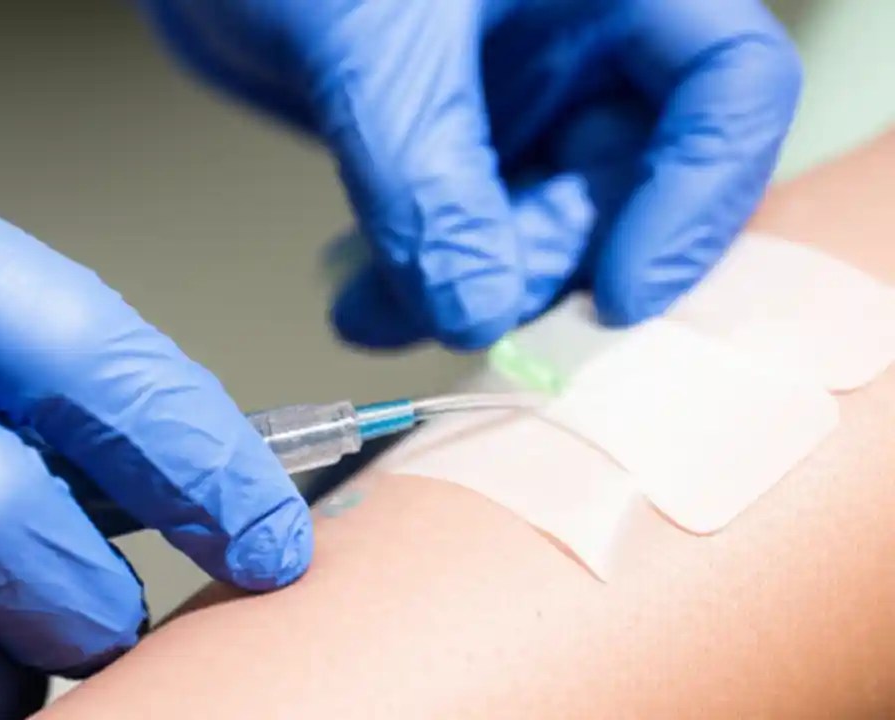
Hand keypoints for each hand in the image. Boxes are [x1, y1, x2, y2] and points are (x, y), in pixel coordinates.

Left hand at [143, 0, 801, 347]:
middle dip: (544, 258)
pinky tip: (361, 307)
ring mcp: (520, 94)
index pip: (729, 86)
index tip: (621, 294)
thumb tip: (477, 311)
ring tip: (377, 313)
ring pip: (544, 224)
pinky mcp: (456, 143)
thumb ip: (423, 182)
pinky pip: (469, 234)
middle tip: (458, 299)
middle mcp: (584, 39)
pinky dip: (420, 282)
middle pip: (630, 180)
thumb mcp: (369, 51)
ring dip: (468, 288)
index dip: (695, 198)